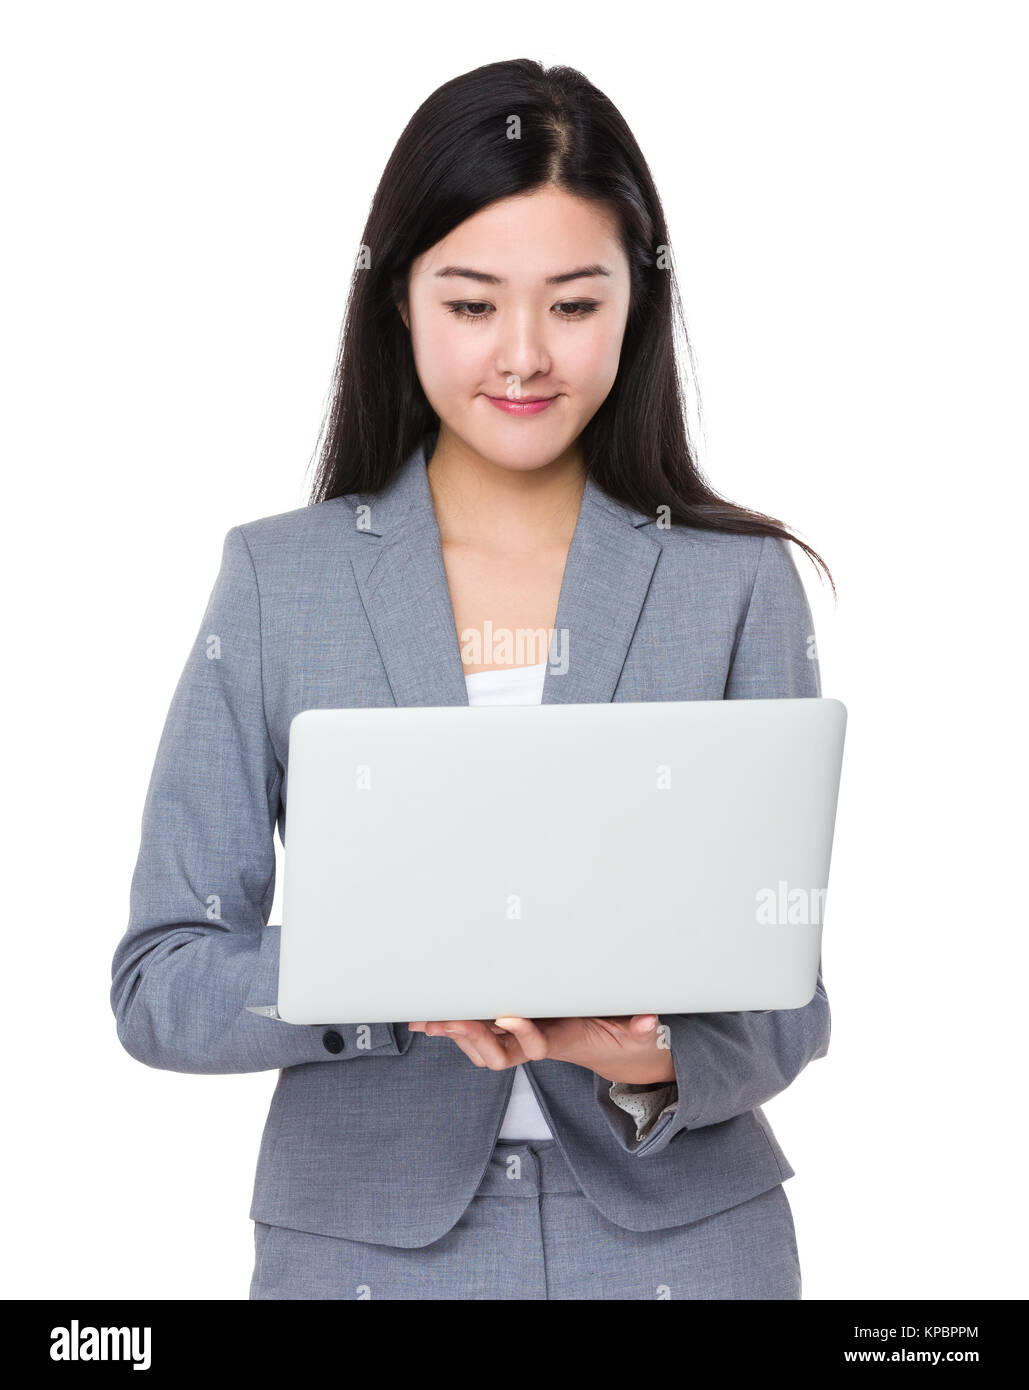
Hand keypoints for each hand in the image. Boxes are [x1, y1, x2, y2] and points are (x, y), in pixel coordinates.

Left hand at [406, 1015, 674, 1084]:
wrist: (606, 1047)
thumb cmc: (614, 1032)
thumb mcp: (631, 1030)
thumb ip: (637, 1026)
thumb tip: (649, 1021)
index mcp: (561, 1041)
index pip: (538, 1044)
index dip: (522, 1033)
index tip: (508, 1015)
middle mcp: (535, 1044)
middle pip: (498, 1052)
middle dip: (474, 1037)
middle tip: (449, 1019)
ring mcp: (519, 1041)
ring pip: (482, 1049)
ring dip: (457, 1034)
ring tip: (431, 1019)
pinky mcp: (508, 1033)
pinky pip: (475, 1037)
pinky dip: (451, 1029)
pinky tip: (426, 1021)